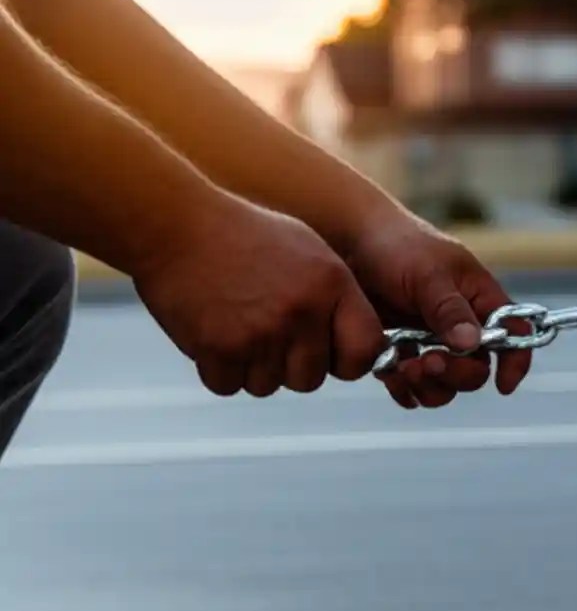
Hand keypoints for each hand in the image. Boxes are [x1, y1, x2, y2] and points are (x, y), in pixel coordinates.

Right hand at [133, 196, 385, 396]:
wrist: (177, 224)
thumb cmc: (245, 236)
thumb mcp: (310, 252)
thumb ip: (337, 299)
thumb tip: (362, 348)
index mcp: (333, 286)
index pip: (366, 352)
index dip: (349, 360)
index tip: (332, 355)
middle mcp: (302, 312)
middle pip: (312, 379)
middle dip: (291, 365)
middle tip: (267, 330)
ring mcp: (261, 333)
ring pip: (268, 386)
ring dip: (252, 366)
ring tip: (237, 322)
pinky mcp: (219, 349)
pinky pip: (229, 386)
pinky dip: (219, 368)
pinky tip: (213, 330)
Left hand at [342, 208, 532, 408]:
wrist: (348, 242)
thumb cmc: (397, 246)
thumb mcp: (427, 275)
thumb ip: (450, 310)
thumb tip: (472, 343)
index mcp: (479, 300)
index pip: (514, 334)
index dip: (515, 361)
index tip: (502, 385)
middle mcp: (460, 326)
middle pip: (476, 369)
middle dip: (456, 373)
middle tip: (428, 362)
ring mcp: (429, 342)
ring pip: (443, 384)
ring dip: (428, 386)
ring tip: (404, 369)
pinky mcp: (400, 352)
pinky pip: (411, 385)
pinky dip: (403, 388)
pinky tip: (391, 376)